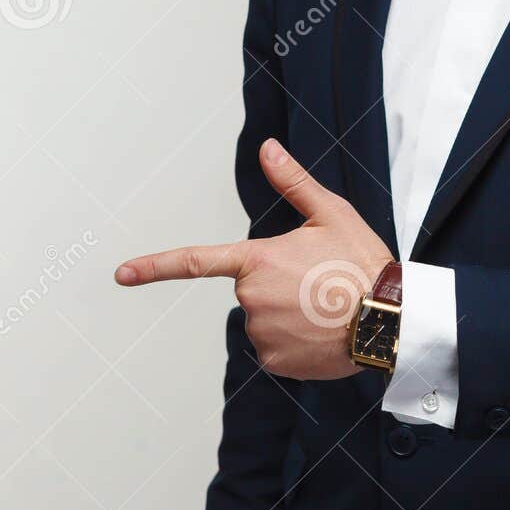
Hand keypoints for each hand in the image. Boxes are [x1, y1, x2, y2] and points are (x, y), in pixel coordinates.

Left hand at [113, 139, 394, 381]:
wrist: (389, 320)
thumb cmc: (362, 263)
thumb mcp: (332, 214)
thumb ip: (293, 183)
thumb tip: (268, 148)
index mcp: (257, 260)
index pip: (196, 262)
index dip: (154, 267)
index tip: (121, 274)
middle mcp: (250, 298)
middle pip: (252, 290)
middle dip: (278, 287)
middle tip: (320, 283)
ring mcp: (260, 333)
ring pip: (264, 320)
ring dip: (288, 315)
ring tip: (327, 308)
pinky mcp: (274, 361)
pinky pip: (276, 349)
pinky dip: (296, 343)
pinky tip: (323, 333)